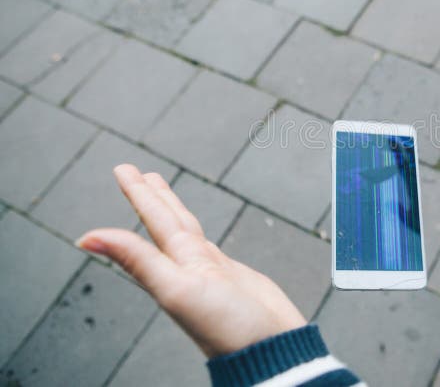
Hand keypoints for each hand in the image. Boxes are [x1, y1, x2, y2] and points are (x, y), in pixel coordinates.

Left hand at [76, 164, 306, 357]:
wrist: (271, 351)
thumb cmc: (227, 328)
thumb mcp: (177, 289)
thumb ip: (137, 260)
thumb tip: (85, 237)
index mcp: (176, 265)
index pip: (155, 220)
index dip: (140, 194)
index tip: (123, 170)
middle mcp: (189, 266)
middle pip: (167, 221)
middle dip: (151, 196)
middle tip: (135, 172)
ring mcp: (213, 271)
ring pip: (188, 231)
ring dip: (173, 210)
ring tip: (161, 190)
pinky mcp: (236, 277)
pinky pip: (211, 246)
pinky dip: (200, 234)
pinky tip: (196, 234)